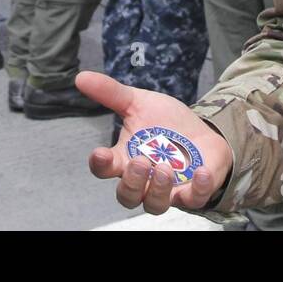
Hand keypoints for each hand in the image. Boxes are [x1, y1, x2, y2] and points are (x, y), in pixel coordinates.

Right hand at [77, 71, 230, 214]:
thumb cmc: (164, 122)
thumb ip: (111, 93)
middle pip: (127, 196)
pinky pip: (193, 200)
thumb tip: (81, 76)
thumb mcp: (139, 102)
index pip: (104, 169)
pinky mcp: (193, 192)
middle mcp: (143, 180)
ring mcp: (168, 190)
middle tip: (140, 160)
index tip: (101, 154)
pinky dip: (197, 189)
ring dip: (157, 190)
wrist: (200, 132)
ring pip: (154, 204)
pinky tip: (200, 172)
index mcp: (125, 159)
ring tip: (165, 168)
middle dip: (132, 183)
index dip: (100, 165)